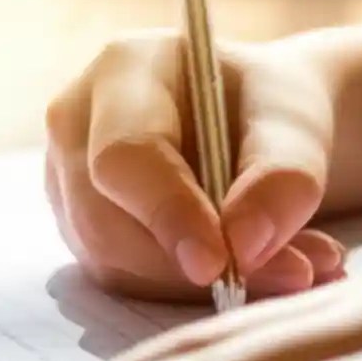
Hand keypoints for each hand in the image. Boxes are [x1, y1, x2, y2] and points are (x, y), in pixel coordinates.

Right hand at [45, 31, 344, 301]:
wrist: (255, 123)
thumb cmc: (269, 109)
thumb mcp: (296, 123)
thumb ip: (282, 175)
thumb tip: (245, 246)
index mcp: (121, 71)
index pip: (122, 156)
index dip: (167, 214)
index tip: (220, 263)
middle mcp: (74, 124)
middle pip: (104, 220)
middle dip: (188, 264)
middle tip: (291, 271)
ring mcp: (65, 179)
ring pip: (111, 261)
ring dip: (198, 283)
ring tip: (293, 265)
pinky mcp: (78, 227)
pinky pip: (121, 279)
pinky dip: (188, 289)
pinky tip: (249, 270)